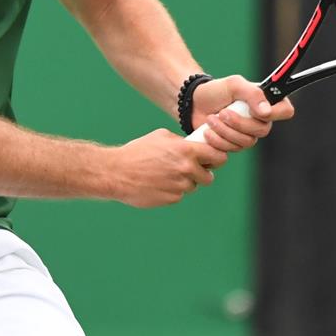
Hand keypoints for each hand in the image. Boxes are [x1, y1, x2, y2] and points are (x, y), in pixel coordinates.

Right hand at [110, 129, 226, 206]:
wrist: (116, 173)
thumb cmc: (136, 152)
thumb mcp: (161, 137)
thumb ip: (181, 142)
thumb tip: (194, 146)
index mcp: (186, 151)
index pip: (218, 157)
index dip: (217, 159)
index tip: (212, 160)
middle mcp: (186, 169)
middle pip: (209, 177)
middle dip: (201, 173)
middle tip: (188, 169)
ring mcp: (179, 186)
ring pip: (192, 186)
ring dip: (184, 182)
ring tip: (165, 175)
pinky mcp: (171, 199)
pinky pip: (179, 195)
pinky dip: (172, 191)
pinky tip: (157, 183)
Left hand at [189, 75, 295, 151]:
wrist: (193, 104)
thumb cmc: (216, 91)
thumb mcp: (234, 85)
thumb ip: (252, 94)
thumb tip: (265, 112)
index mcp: (266, 103)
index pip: (285, 111)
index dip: (274, 113)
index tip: (255, 110)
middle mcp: (261, 120)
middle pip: (262, 131)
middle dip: (238, 123)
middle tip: (222, 113)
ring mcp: (248, 134)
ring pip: (246, 142)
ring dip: (224, 131)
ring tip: (211, 119)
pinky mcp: (233, 145)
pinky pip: (232, 150)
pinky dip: (217, 141)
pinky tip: (208, 131)